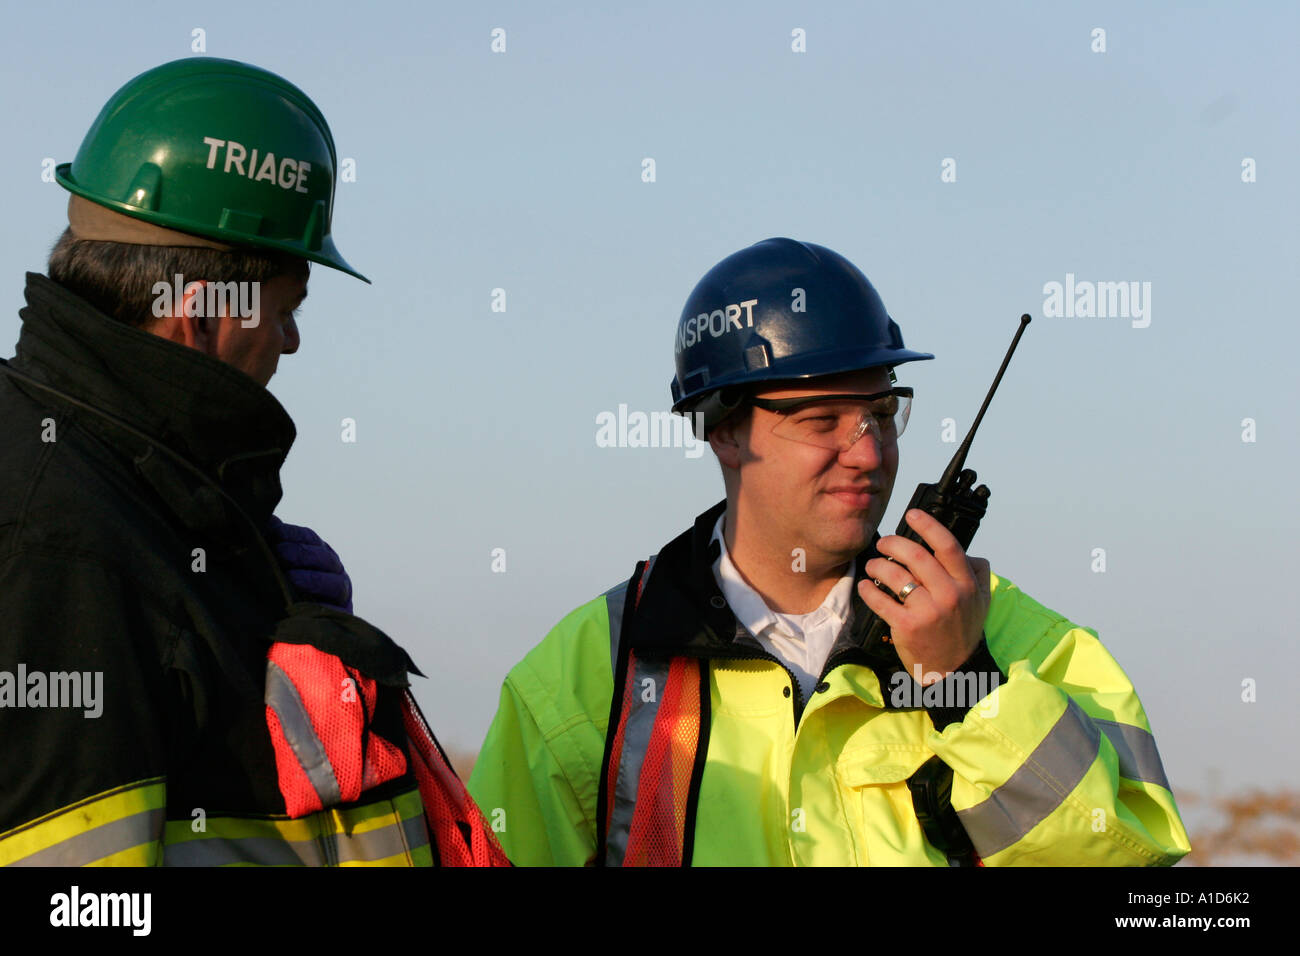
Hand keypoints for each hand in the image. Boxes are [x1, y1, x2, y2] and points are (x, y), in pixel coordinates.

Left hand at [267, 516, 353, 613]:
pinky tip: (303, 605)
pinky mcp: (340, 617)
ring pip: (335, 584)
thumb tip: (265, 521)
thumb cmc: (283, 590)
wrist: (292, 629)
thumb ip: (274, 543)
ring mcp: (340, 595)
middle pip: (324, 558)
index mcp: (319, 553)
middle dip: (302, 554)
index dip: (292, 534)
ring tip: (293, 579)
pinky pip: (336, 611)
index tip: (274, 534)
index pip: (310, 538)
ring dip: (314, 579)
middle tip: (281, 554)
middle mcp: (334, 571)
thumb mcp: (278, 565)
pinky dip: (323, 607)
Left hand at [858, 509, 990, 682]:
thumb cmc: (962, 631)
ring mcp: (928, 611)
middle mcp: (949, 595)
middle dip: (892, 543)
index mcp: (966, 584)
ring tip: (873, 565)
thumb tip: (965, 551)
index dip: (927, 525)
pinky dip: (869, 590)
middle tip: (883, 543)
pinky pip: (880, 600)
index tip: (912, 515)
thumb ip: (976, 572)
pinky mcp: (907, 627)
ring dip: (877, 565)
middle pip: (915, 555)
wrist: (954, 670)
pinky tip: (867, 587)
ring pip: (894, 575)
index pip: (947, 545)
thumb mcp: (980, 600)